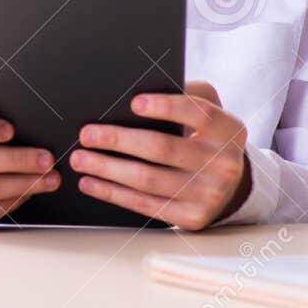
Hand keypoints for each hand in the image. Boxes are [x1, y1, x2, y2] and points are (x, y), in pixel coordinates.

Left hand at [70, 80, 250, 230]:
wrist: (228, 183)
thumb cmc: (204, 136)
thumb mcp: (206, 110)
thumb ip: (182, 94)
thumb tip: (132, 90)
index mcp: (228, 129)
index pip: (197, 113)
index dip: (166, 106)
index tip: (133, 102)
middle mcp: (224, 163)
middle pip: (163, 148)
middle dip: (118, 140)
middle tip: (86, 134)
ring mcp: (209, 194)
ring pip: (148, 180)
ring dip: (107, 168)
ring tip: (79, 158)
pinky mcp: (192, 218)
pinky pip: (145, 205)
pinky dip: (112, 193)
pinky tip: (90, 182)